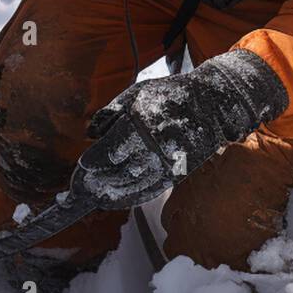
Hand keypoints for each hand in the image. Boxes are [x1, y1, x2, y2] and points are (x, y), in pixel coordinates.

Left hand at [74, 49, 287, 209]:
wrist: (212, 104)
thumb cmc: (171, 95)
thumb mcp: (137, 93)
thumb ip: (110, 113)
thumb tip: (90, 132)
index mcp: (139, 125)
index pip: (107, 152)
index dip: (92, 163)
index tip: (82, 167)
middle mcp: (152, 147)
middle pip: (116, 173)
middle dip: (96, 181)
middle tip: (80, 187)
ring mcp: (166, 163)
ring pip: (131, 186)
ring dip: (109, 194)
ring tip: (94, 196)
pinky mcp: (177, 173)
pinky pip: (149, 190)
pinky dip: (129, 197)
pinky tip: (115, 200)